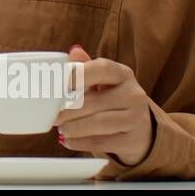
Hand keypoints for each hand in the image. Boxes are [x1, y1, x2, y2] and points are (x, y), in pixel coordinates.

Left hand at [53, 45, 153, 166]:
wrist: (141, 129)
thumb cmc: (113, 100)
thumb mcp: (103, 82)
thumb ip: (85, 68)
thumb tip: (73, 52)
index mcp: (123, 74)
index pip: (102, 68)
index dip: (79, 75)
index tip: (61, 85)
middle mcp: (134, 94)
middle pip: (94, 101)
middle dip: (68, 111)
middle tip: (54, 116)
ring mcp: (136, 118)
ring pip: (97, 123)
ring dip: (73, 127)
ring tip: (62, 128)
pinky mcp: (133, 140)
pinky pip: (101, 142)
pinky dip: (80, 142)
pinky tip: (68, 141)